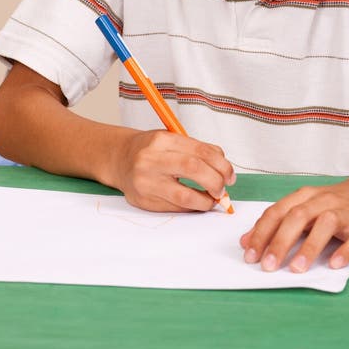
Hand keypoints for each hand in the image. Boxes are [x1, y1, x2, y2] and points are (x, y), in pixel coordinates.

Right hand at [114, 129, 235, 212]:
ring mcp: (145, 182)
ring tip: (212, 198)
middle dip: (216, 181)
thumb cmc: (151, 149)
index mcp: (162, 140)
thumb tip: (224, 168)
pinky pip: (174, 208)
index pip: (200, 151)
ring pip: (184, 196)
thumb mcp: (172, 139)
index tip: (229, 174)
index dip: (221, 164)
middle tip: (223, 188)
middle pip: (193, 169)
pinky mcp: (143, 201)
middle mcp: (151, 159)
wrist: (119, 159)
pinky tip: (197, 202)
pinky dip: (191, 207)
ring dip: (206, 200)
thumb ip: (197, 150)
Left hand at [240, 178, 348, 272]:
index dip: (262, 232)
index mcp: (305, 197)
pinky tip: (334, 264)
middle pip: (298, 217)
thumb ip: (277, 223)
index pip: (278, 212)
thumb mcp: (304, 209)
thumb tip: (246, 241)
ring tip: (297, 269)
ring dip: (310, 246)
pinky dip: (345, 251)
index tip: (249, 254)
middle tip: (268, 266)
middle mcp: (323, 201)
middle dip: (280, 241)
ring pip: (326, 224)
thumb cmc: (333, 205)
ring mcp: (346, 212)